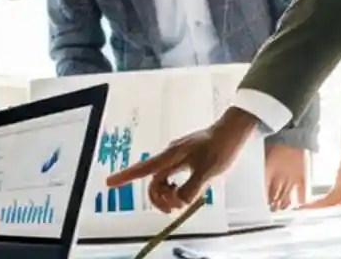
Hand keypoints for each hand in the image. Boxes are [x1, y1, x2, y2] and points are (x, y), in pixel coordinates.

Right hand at [106, 107, 257, 212]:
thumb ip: (191, 188)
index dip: (125, 176)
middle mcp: (170, 156)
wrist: (232, 130)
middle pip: (153, 181)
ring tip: (182, 203)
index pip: (144, 168)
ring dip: (168, 195)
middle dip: (158, 198)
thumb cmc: (220, 147)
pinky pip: (171, 178)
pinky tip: (187, 193)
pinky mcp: (184, 159)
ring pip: (162, 181)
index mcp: (172, 156)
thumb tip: (178, 201)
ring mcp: (177, 157)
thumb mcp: (208, 171)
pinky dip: (175, 189)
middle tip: (174, 210)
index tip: (109, 183)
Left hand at [263, 142, 307, 210]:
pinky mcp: (303, 177)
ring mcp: (292, 180)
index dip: (267, 198)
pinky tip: (300, 203)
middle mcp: (279, 179)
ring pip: (288, 198)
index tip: (266, 203)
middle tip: (273, 209)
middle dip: (274, 204)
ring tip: (283, 208)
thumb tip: (264, 172)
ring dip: (285, 205)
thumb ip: (266, 165)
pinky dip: (301, 199)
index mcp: (269, 173)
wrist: (294, 135)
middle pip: (276, 196)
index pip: (266, 191)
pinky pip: (302, 192)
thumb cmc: (279, 140)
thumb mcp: (266, 153)